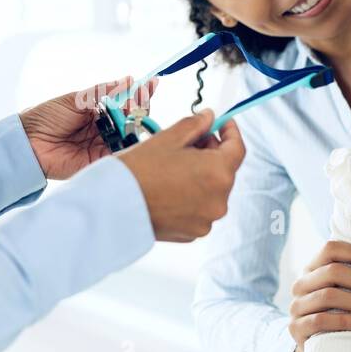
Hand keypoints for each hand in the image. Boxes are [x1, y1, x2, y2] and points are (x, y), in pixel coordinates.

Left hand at [19, 75, 156, 180]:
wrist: (27, 142)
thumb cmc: (46, 117)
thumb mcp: (76, 99)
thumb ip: (104, 91)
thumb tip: (128, 79)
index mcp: (96, 112)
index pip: (124, 103)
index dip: (138, 95)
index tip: (151, 85)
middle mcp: (102, 129)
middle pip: (130, 120)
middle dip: (138, 110)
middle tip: (138, 103)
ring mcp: (102, 145)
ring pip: (128, 136)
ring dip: (136, 126)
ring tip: (135, 116)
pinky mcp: (99, 161)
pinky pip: (120, 153)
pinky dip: (129, 145)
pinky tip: (133, 134)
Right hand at [118, 109, 245, 241]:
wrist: (112, 206)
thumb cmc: (139, 170)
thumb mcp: (169, 138)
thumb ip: (195, 125)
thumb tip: (209, 118)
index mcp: (218, 173)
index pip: (238, 148)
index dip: (230, 132)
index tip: (222, 124)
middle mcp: (219, 200)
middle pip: (225, 171)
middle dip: (211, 154)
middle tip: (190, 142)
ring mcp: (207, 220)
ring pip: (212, 191)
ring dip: (201, 176)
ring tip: (175, 168)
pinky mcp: (193, 233)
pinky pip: (200, 209)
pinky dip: (192, 197)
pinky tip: (170, 188)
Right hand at [290, 240, 350, 351]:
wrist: (315, 346)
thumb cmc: (335, 313)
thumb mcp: (339, 291)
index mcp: (311, 269)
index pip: (330, 249)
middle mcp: (300, 284)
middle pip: (332, 272)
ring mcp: (296, 306)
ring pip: (328, 296)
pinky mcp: (296, 327)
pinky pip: (321, 320)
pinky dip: (345, 320)